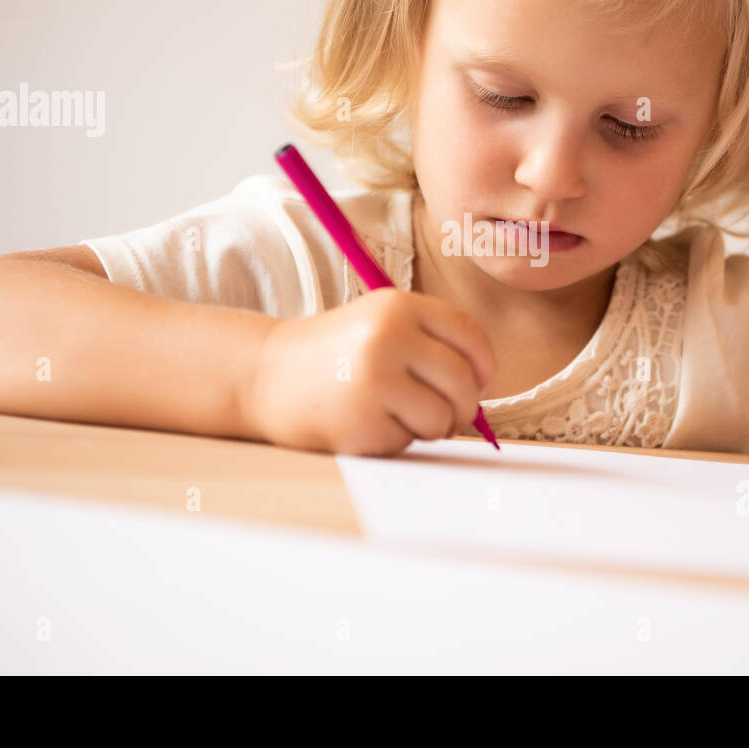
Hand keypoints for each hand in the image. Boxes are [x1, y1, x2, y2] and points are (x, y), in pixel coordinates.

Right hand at [243, 288, 496, 456]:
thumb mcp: (381, 325)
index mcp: (398, 305)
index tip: (478, 382)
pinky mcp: (362, 421)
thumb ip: (431, 343)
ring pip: (442, 418)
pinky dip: (395, 440)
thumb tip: (482, 387)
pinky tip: (365, 422)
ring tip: (396, 414)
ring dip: (429, 427)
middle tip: (444, 413)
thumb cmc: (335, 354)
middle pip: (463, 382)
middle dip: (463, 407)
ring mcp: (374, 380)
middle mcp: (388, 336)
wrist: (265, 375)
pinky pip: (408, 441)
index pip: (469, 334)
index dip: (483, 365)